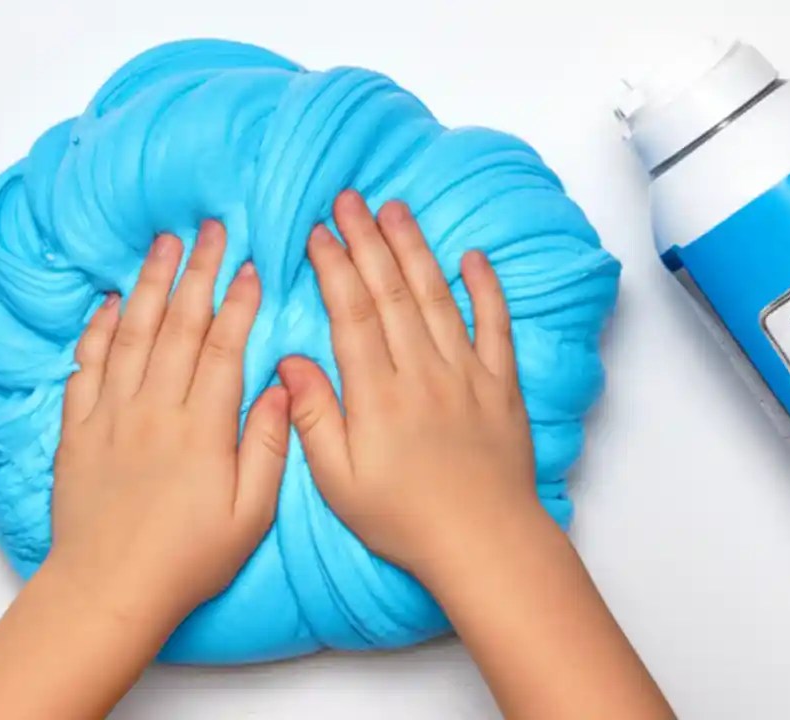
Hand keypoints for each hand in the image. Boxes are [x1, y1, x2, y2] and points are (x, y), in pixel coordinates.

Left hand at [49, 220, 289, 632]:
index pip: (225, 346)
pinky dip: (96, 329)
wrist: (109, 588)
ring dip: (149, 284)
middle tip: (209, 229)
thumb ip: (267, 446)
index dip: (239, 302)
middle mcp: (156, 409)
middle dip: (198, 271)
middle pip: (179, 324)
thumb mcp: (251, 514)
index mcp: (203, 427)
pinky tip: (107, 303)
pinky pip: (86, 365)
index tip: (250, 266)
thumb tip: (278, 387)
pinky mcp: (77, 429)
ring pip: (131, 333)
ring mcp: (111, 414)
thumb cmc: (187, 559)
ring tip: (163, 245)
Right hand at [279, 191, 541, 585]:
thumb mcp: (339, 481)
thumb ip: (313, 417)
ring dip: (415, 249)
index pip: (352, 314)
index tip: (318, 232)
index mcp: (377, 394)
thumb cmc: (404, 519)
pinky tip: (473, 256)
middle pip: (391, 293)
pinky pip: (495, 326)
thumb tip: (289, 361)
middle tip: (349, 198)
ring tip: (395, 209)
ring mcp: (466, 373)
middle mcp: (422, 372)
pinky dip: (486, 288)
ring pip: (438, 297)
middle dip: (367, 240)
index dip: (334, 267)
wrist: (484, 541)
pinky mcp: (500, 385)